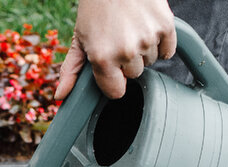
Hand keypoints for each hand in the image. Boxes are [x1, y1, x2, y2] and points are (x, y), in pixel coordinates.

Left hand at [55, 0, 176, 100]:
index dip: (114, 80)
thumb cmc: (97, 6)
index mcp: (102, 57)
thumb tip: (60, 96)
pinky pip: (168, 50)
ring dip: (143, 49)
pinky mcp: (166, 26)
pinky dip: (161, 42)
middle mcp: (126, 51)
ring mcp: (147, 38)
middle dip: (127, 60)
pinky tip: (147, 27)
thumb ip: (71, 69)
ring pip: (151, 61)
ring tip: (132, 28)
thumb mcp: (80, 37)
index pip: (116, 92)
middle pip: (134, 74)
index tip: (112, 67)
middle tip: (120, 37)